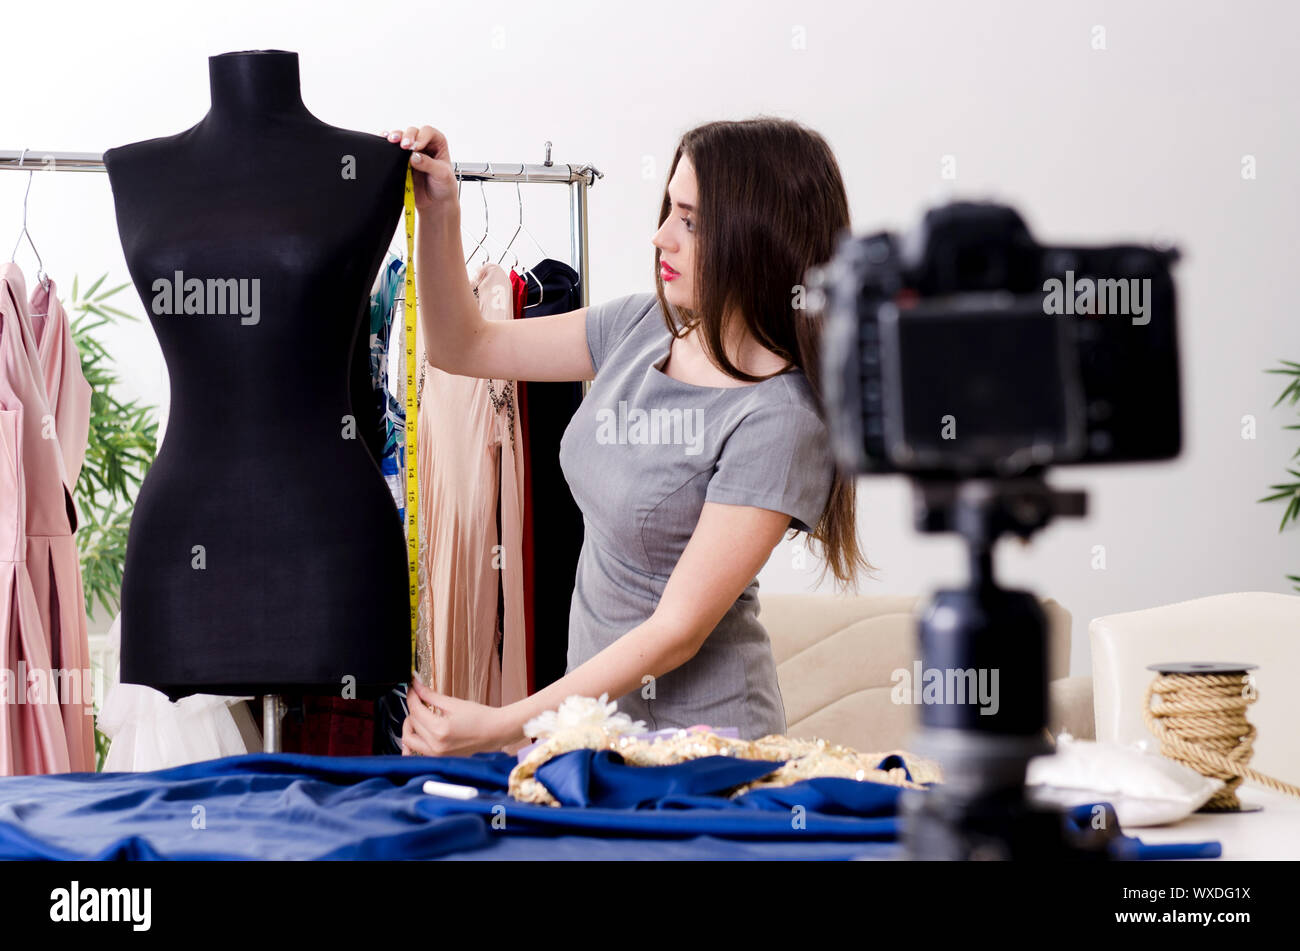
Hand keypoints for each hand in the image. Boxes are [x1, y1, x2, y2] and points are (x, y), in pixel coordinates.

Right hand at [386, 124, 456, 213]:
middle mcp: (423, 143)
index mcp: (437, 143)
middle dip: (407, 137)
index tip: (416, 147)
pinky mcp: (400, 160)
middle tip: (404, 147)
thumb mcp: (442, 175)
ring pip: (400, 138)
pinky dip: (385, 144)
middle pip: (413, 132)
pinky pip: (391, 148)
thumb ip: (429, 164)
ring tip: (392, 142)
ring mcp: (411, 152)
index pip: (428, 132)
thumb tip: (413, 157)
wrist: (435, 202)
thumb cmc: (444, 186)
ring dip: (395, 137)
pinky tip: (383, 142)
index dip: (421, 137)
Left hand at [401, 676, 516, 756]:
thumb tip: (415, 685)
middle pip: (412, 723)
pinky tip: (418, 732)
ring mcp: (436, 755)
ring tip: (421, 715)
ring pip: (409, 738)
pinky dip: (415, 740)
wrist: (495, 732)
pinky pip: (417, 750)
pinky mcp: (438, 758)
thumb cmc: (480, 717)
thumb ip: (430, 695)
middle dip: (413, 708)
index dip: (412, 696)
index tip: (413, 688)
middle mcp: (435, 745)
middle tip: (420, 698)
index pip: (415, 710)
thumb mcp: (453, 703)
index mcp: (440, 730)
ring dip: (412, 724)